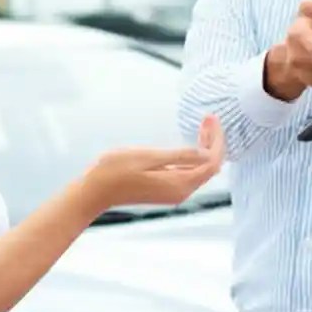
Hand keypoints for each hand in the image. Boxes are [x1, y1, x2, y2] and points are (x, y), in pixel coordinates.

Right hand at [77, 115, 225, 212]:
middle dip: (213, 142)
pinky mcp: (167, 190)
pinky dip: (194, 156)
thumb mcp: (148, 157)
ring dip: (205, 148)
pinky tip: (191, 143)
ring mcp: (174, 193)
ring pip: (201, 170)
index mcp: (179, 184)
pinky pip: (190, 173)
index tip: (211, 119)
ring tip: (203, 126)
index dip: (216, 140)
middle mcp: (181, 192)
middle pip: (209, 166)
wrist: (94, 192)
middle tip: (208, 118)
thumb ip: (178, 156)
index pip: (211, 162)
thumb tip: (205, 153)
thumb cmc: (115, 171)